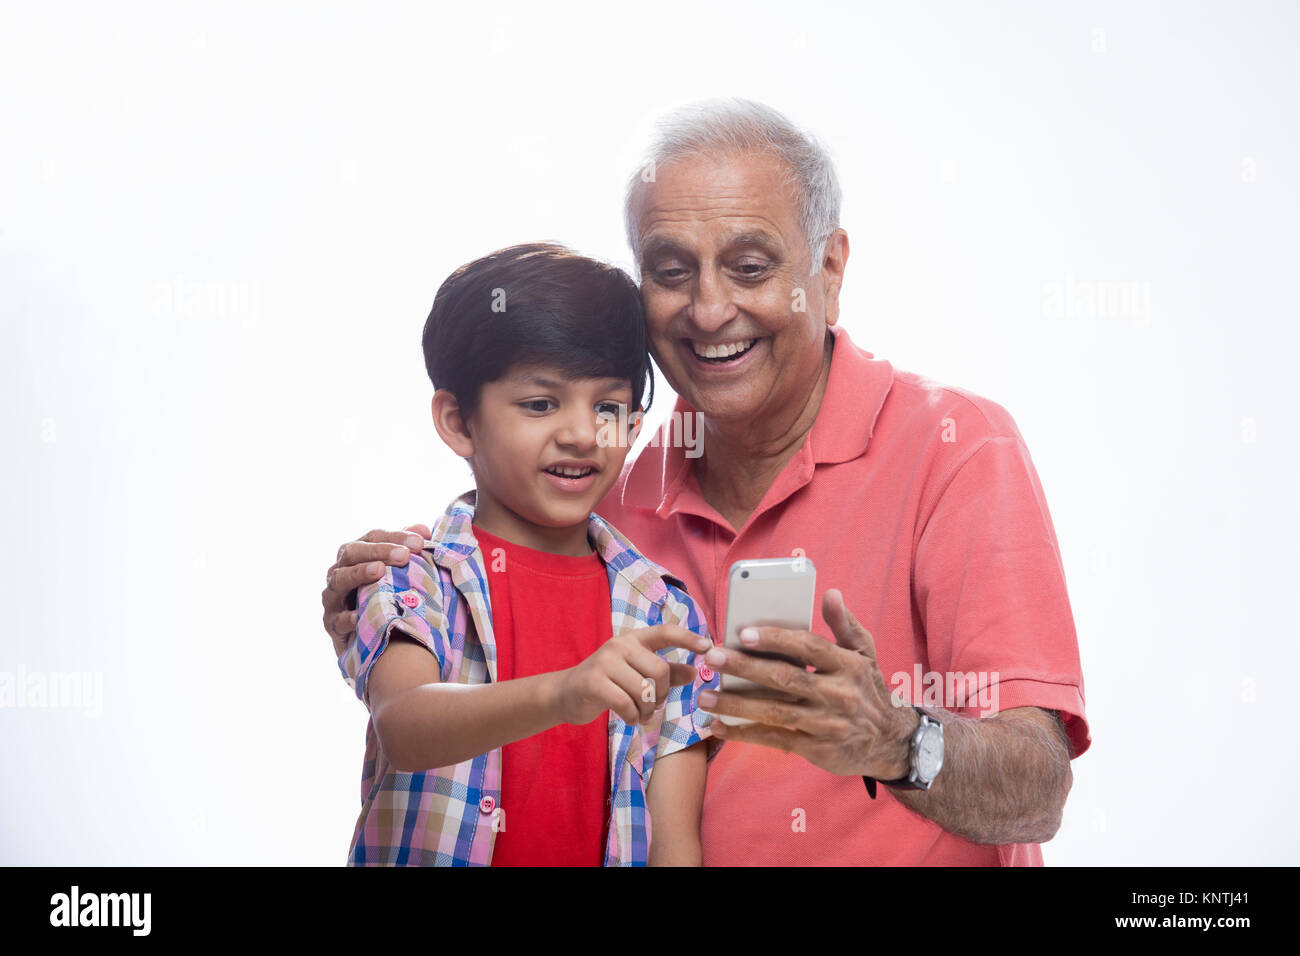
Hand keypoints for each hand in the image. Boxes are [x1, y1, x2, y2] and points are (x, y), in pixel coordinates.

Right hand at [322, 524, 430, 658]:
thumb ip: (406, 550)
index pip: (372, 537)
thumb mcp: (396, 573)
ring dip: (359, 573)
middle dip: (379, 551)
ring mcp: (333, 598)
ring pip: (339, 580)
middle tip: (404, 555)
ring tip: (380, 571)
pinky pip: (337, 619)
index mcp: (356, 555)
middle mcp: (340, 571)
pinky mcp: (332, 624)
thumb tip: (424, 531)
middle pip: (352, 552)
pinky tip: (360, 615)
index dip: (395, 536)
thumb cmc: (383, 598)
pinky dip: (348, 616)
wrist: (368, 639)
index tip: (420, 542)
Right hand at [555, 625, 711, 726]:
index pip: (665, 632)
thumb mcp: (637, 674)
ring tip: (642, 714)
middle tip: (655, 705)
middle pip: (659, 670)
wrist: (566, 694)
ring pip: (643, 690)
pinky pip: (626, 704)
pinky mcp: (593, 682)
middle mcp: (620, 645)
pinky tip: (630, 718)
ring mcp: (604, 662)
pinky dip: (634, 717)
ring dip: (647, 710)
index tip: (708, 646)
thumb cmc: (608, 683)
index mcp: (633, 639)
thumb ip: (665, 673)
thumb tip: (694, 672)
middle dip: (662, 694)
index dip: (688, 638)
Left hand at [699, 588, 918, 777]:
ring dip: (736, 704)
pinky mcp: (816, 749)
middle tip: (712, 657)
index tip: (743, 632)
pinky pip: (775, 739)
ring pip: (774, 711)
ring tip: (705, 695)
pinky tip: (718, 726)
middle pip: (785, 678)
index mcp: (848, 665)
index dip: (776, 639)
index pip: (808, 647)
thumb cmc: (868, 689)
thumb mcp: (865, 654)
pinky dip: (744, 733)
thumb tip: (830, 593)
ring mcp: (826, 724)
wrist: (891, 742)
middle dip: (745, 667)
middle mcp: (838, 694)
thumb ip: (845, 624)